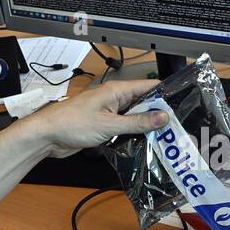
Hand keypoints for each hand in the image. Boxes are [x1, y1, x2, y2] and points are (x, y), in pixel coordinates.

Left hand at [29, 80, 168, 158]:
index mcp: (117, 90)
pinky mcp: (104, 125)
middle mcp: (114, 99)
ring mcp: (109, 112)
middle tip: (176, 127)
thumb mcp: (110, 125)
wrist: (47, 136)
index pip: (149, 86)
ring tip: (165, 137)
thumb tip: (162, 117)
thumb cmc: (71, 123)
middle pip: (144, 103)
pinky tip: (144, 143)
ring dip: (146, 126)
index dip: (166, 94)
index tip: (181, 104)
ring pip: (135, 116)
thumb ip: (137, 122)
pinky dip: (134, 134)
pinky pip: (125, 127)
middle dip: (159, 113)